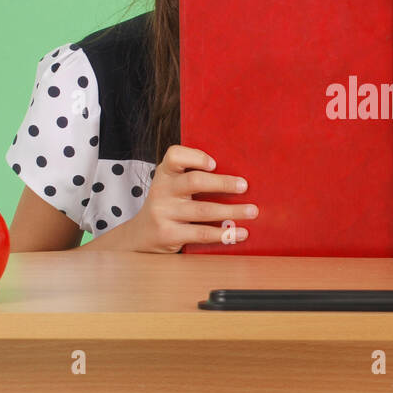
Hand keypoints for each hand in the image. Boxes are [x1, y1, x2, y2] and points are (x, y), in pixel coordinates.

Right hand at [124, 144, 256, 252]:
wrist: (140, 237)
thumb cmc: (167, 206)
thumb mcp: (171, 187)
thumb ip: (192, 178)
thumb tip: (236, 178)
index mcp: (165, 174)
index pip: (174, 155)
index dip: (195, 157)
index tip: (214, 163)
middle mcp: (162, 190)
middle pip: (194, 182)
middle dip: (223, 183)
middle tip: (244, 186)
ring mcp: (164, 213)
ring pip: (203, 210)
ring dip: (232, 211)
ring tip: (252, 211)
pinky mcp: (169, 234)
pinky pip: (201, 233)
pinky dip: (224, 234)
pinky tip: (240, 233)